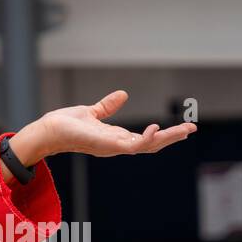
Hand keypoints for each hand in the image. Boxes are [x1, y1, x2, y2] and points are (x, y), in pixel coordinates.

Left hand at [35, 90, 194, 158]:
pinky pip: (133, 145)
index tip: (182, 127)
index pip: (146, 138)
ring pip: (148, 146)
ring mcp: (114, 147)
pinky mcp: (108, 146)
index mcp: (116, 137)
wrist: (49, 129)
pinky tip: (156, 128)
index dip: (164, 134)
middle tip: (191, 128)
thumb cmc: (66, 124)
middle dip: (173, 137)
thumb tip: (123, 94)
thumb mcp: (93, 112)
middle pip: (152, 144)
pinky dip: (146, 139)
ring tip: (184, 129)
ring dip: (167, 139)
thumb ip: (108, 106)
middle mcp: (118, 145)